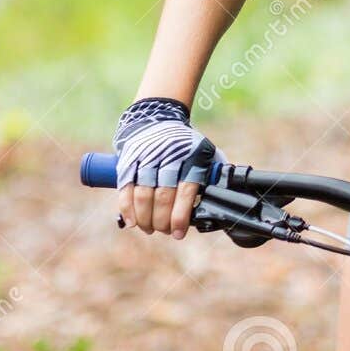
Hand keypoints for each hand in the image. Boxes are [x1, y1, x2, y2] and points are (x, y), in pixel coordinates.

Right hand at [112, 97, 223, 239]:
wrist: (157, 117)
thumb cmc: (187, 145)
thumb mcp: (207, 153)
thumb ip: (213, 175)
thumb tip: (223, 201)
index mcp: (192, 156)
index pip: (186, 191)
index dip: (180, 216)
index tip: (179, 233)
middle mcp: (169, 156)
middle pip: (163, 196)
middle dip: (162, 221)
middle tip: (164, 231)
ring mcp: (147, 157)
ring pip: (143, 194)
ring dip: (145, 218)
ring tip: (149, 229)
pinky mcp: (128, 160)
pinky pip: (126, 188)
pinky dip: (127, 208)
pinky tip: (133, 222)